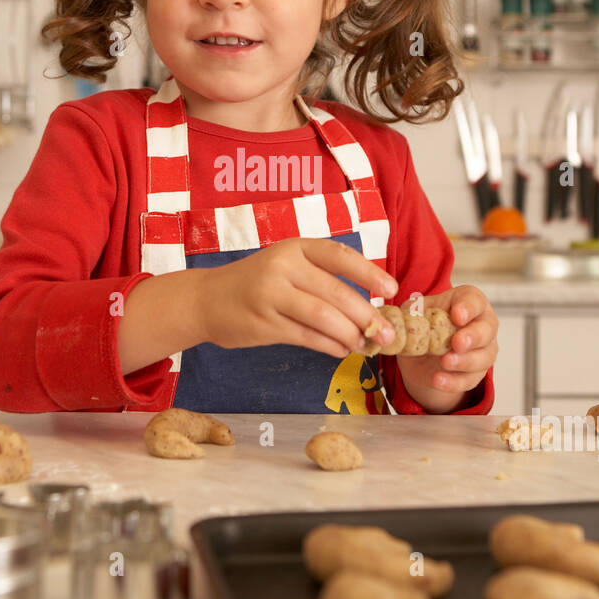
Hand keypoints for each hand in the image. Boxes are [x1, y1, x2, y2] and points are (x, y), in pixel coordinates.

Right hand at [197, 238, 398, 358]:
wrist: (206, 299)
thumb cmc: (256, 283)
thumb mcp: (286, 266)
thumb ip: (321, 278)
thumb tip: (369, 307)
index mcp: (294, 248)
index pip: (339, 256)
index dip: (368, 272)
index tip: (392, 289)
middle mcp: (282, 267)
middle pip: (335, 292)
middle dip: (366, 316)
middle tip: (386, 335)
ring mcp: (270, 295)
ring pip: (322, 317)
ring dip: (349, 335)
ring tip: (364, 345)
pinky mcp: (263, 324)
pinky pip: (306, 337)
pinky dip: (329, 346)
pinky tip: (340, 350)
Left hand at [396, 285, 498, 410]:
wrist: (422, 356)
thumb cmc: (425, 325)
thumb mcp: (415, 313)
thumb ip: (410, 312)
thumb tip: (398, 317)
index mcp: (468, 302)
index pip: (474, 300)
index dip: (468, 307)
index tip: (457, 315)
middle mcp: (482, 324)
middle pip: (487, 329)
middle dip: (473, 336)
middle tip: (457, 342)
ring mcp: (483, 350)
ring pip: (483, 357)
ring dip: (464, 361)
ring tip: (445, 362)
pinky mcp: (476, 373)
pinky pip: (469, 379)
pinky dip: (453, 381)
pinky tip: (438, 380)